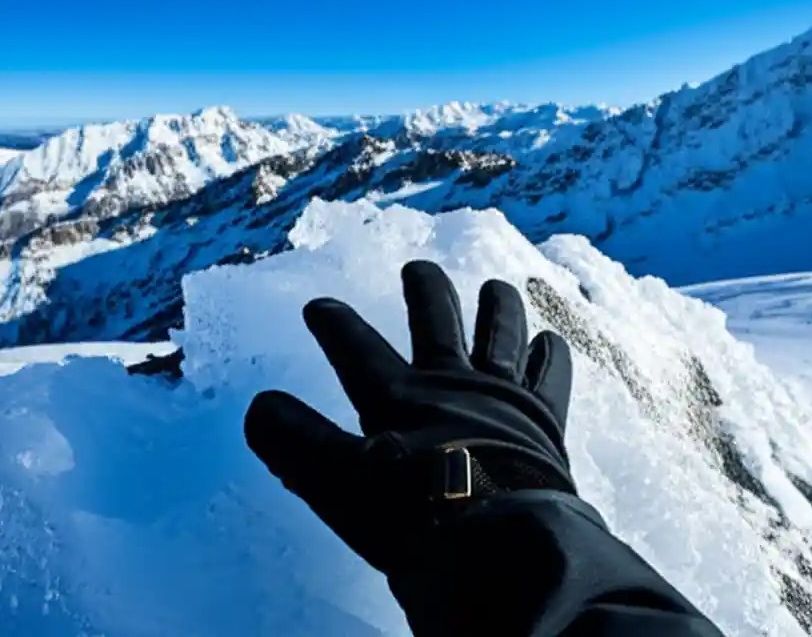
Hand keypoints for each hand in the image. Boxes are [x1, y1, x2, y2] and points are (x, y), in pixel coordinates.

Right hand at [244, 260, 573, 575]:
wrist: (503, 542)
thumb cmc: (414, 517)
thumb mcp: (336, 485)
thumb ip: (295, 443)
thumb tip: (259, 406)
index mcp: (396, 396)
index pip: (355, 348)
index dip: (335, 324)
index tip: (320, 306)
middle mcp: (449, 382)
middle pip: (435, 321)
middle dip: (424, 291)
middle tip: (417, 269)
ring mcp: (502, 396)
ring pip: (500, 334)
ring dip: (496, 308)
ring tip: (496, 288)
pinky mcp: (544, 420)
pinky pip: (549, 376)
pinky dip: (550, 356)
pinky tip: (552, 341)